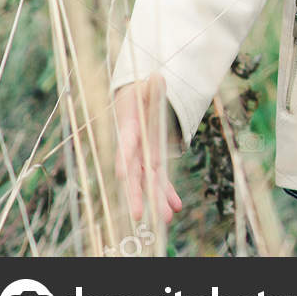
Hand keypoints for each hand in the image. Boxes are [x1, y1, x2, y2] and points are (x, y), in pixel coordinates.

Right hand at [112, 75, 183, 225]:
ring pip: (148, 180)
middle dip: (136, 193)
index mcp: (128, 127)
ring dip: (157, 198)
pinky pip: (159, 177)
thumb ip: (153, 86)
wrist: (136, 98)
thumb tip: (157, 77)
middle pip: (133, 172)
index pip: (124, 143)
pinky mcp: (152, 159)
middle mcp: (133, 146)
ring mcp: (142, 155)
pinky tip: (175, 207)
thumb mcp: (147, 86)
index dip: (123, 156)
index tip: (121, 173)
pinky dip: (167, 191)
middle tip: (139, 214)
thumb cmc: (140, 92)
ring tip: (165, 218)